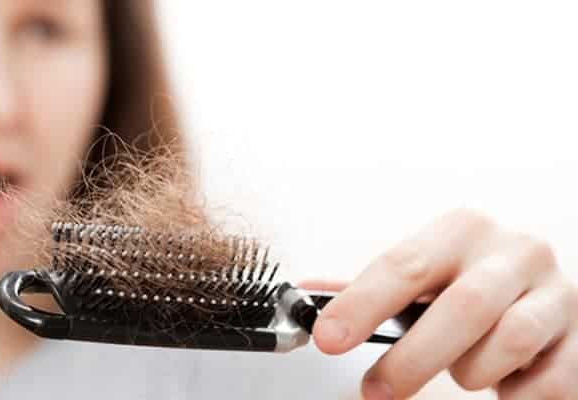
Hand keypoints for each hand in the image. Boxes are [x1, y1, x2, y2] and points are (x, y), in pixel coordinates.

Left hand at [301, 208, 577, 398]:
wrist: (545, 295)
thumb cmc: (472, 286)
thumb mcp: (424, 276)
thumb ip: (369, 287)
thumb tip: (306, 293)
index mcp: (464, 229)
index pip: (406, 264)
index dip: (362, 304)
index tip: (328, 338)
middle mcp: (516, 250)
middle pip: (461, 307)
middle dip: (411, 359)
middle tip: (375, 390)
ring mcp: (557, 292)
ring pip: (506, 344)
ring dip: (468, 371)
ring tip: (459, 368)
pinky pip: (543, 382)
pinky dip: (511, 395)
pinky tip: (502, 382)